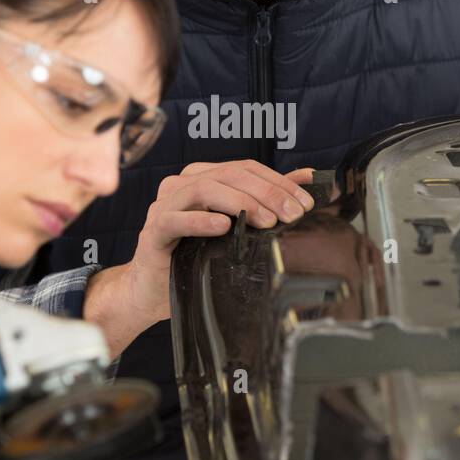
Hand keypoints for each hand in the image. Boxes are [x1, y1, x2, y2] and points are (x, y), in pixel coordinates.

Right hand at [84, 161, 314, 352]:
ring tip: (266, 221)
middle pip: (229, 175)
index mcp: (201, 178)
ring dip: (240, 203)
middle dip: (266, 192)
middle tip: (292, 214)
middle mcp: (181, 185)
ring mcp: (164, 205)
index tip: (305, 203)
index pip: (245, 168)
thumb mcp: (234, 229)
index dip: (278, 181)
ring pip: (203, 189)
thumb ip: (265, 200)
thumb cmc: (194, 257)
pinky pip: (175, 219)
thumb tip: (307, 178)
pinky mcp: (153, 231)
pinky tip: (224, 226)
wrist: (153, 291)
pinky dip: (201, 220)